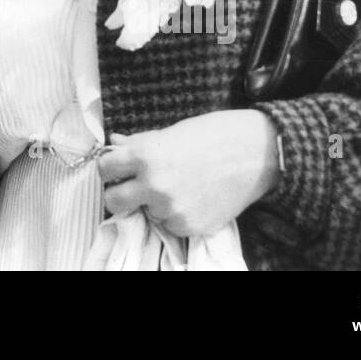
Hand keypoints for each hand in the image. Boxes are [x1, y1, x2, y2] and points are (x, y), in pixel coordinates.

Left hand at [97, 110, 280, 237]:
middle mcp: (154, 185)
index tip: (117, 168)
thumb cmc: (212, 134)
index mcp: (145, 155)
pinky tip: (194, 198)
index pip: (104, 169)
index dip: (110, 167)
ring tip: (179, 186)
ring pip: (146, 213)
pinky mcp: (191, 227)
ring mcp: (173, 210)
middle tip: (134, 186)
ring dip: (155, 203)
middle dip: (119, 193)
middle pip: (113, 201)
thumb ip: (139, 144)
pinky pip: (170, 225)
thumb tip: (114, 145)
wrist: (256, 153)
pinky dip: (176, 215)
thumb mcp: (170, 132)